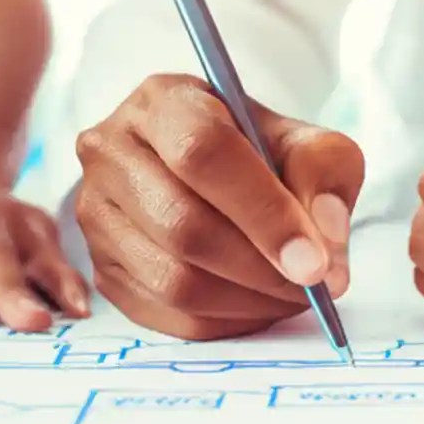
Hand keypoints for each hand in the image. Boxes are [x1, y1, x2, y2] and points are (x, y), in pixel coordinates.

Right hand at [75, 74, 363, 339]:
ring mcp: (97, 214)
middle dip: (261, 268)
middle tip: (315, 286)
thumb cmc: (258, 151)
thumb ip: (323, 178)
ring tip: (293, 294)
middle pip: (184, 226)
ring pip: (173, 280)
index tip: (314, 261)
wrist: (212, 173)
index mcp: (161, 102)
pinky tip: (258, 303)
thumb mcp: (304, 143)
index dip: (264, 212)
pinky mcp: (101, 268)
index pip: (203, 153)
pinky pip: (166, 315)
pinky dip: (225, 321)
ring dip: (248, 301)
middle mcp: (111, 151)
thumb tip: (325, 251)